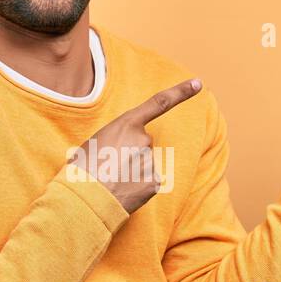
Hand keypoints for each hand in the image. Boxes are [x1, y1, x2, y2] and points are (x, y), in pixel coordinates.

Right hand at [70, 78, 202, 213]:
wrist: (85, 198)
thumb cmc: (83, 169)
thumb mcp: (95, 142)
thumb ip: (117, 140)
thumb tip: (123, 154)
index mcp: (126, 124)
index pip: (159, 103)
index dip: (181, 92)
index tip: (197, 84)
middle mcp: (143, 139)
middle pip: (143, 144)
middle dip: (130, 154)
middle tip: (110, 166)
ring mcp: (150, 160)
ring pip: (144, 164)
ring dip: (132, 171)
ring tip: (112, 180)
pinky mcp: (154, 182)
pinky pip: (148, 181)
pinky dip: (137, 187)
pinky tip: (123, 191)